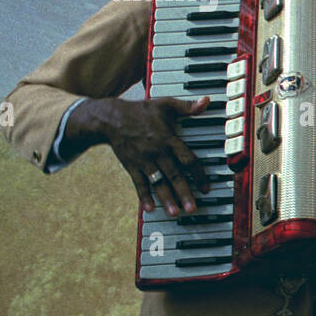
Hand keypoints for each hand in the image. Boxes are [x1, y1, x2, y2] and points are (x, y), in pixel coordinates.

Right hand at [72, 95, 211, 214]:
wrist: (110, 118)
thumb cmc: (141, 111)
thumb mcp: (165, 104)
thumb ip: (187, 107)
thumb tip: (206, 102)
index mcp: (168, 139)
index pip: (187, 159)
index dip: (198, 174)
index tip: (206, 187)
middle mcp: (157, 152)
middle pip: (174, 175)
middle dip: (184, 192)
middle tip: (193, 208)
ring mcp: (143, 161)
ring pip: (158, 182)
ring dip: (166, 198)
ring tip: (175, 213)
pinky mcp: (131, 166)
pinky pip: (138, 183)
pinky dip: (144, 196)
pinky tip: (150, 208)